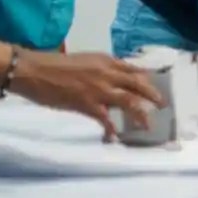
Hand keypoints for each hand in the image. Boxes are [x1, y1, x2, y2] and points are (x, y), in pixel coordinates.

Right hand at [12, 51, 165, 142]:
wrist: (34, 70)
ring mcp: (99, 89)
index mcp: (105, 60)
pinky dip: (112, 129)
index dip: (146, 79)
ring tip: (148, 125)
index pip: (133, 69)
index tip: (155, 86)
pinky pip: (106, 120)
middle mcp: (107, 73)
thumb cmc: (54, 65)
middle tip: (162, 105)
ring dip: (141, 114)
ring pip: (129, 102)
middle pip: (138, 84)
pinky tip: (115, 137)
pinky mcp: (88, 104)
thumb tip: (112, 79)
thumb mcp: (84, 61)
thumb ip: (100, 69)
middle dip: (153, 96)